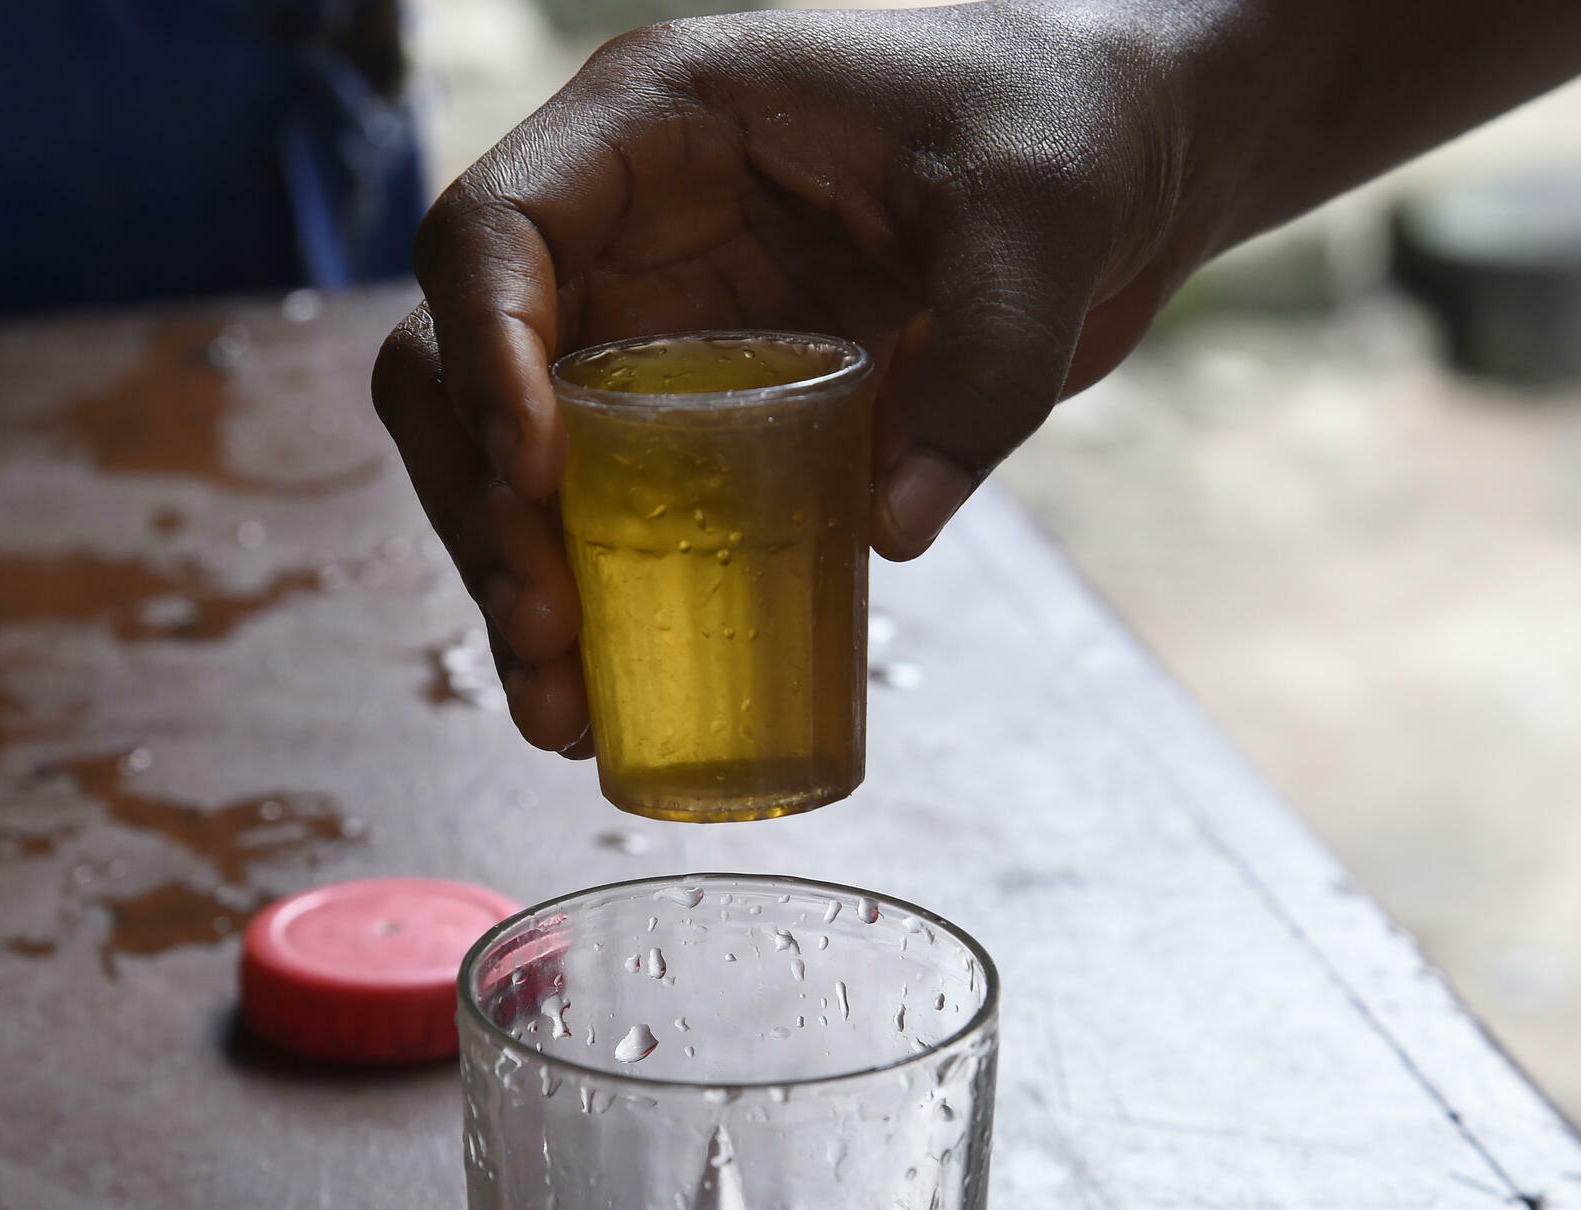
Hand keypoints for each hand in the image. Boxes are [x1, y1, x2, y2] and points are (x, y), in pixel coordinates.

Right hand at [373, 2, 1208, 753]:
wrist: (1121, 150)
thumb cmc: (1065, 129)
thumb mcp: (1040, 223)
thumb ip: (988, 365)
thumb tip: (891, 537)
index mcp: (660, 125)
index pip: (495, 231)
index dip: (482, 354)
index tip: (537, 475)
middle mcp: (625, 225)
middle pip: (459, 363)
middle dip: (482, 506)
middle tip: (546, 632)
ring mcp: (653, 321)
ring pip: (512, 456)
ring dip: (512, 582)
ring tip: (559, 713)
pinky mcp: (702, 411)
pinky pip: (606, 509)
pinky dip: (592, 604)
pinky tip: (602, 704)